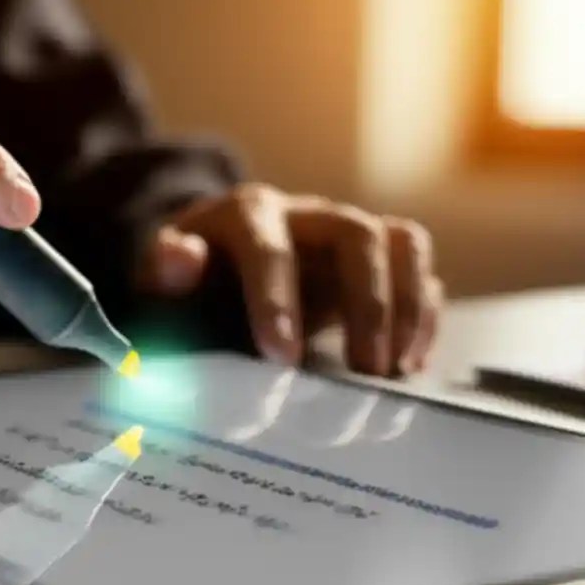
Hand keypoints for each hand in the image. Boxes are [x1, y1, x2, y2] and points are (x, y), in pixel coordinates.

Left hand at [137, 183, 443, 375]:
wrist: (217, 260)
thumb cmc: (192, 278)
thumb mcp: (162, 276)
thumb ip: (164, 271)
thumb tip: (177, 260)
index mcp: (247, 214)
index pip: (267, 246)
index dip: (276, 298)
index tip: (281, 355)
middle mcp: (307, 215)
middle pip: (356, 233)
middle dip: (365, 302)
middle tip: (362, 369)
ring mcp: (347, 232)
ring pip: (398, 242)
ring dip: (404, 306)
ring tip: (392, 369)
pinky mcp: (376, 258)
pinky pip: (416, 268)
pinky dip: (422, 313)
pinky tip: (408, 364)